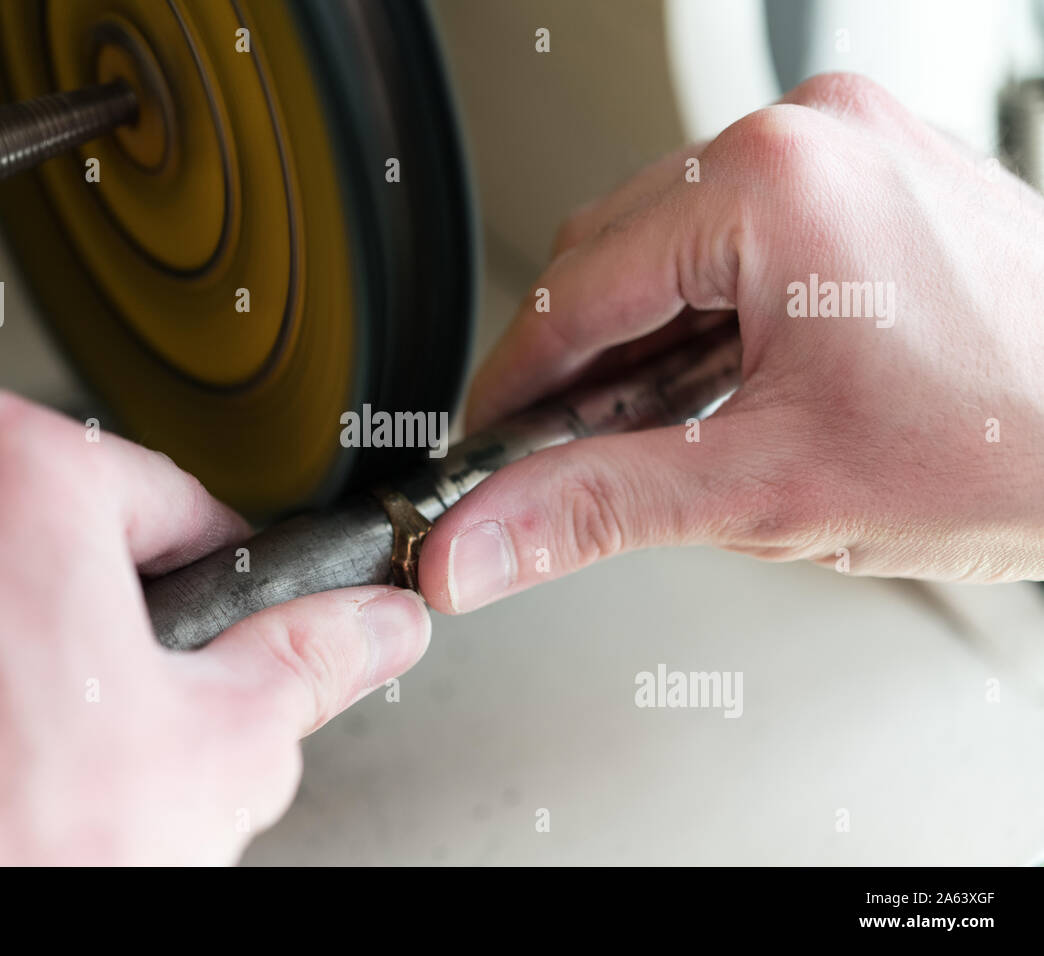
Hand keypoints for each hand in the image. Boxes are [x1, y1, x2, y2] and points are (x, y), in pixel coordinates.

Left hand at [0, 389, 430, 863]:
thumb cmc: (23, 856)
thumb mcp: (224, 740)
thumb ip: (310, 654)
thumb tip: (370, 624)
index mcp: (9, 468)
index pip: (166, 494)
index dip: (209, 573)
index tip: (207, 620)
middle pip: (58, 523)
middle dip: (105, 604)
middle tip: (123, 699)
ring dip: (16, 629)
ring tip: (42, 727)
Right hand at [418, 72, 1043, 614]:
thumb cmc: (1014, 446)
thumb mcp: (771, 489)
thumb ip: (598, 508)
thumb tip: (479, 541)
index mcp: (773, 185)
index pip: (571, 290)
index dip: (510, 384)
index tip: (480, 443)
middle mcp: (807, 135)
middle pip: (610, 255)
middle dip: (575, 366)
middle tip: (554, 457)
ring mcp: (845, 145)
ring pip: (666, 243)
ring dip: (638, 342)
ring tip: (649, 432)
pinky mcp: (868, 173)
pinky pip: (734, 233)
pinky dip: (701, 315)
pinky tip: (708, 386)